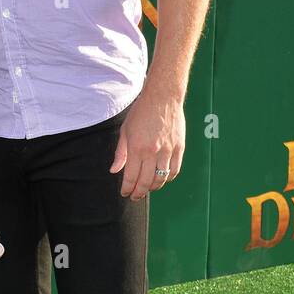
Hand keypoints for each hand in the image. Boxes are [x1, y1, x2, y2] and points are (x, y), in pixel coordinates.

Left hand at [109, 85, 185, 199]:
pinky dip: (168, 178)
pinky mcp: (179, 148)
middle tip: (135, 196)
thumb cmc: (141, 112)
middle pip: (146, 182)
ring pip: (161, 179)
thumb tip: (114, 170)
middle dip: (139, 192)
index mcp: (136, 148)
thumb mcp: (125, 131)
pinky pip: (175, 170)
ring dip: (153, 187)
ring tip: (147, 188)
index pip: (131, 177)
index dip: (127, 189)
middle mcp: (152, 152)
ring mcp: (168, 151)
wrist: (163, 97)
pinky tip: (162, 179)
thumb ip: (120, 153)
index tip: (125, 193)